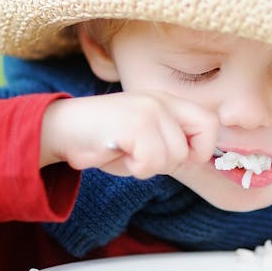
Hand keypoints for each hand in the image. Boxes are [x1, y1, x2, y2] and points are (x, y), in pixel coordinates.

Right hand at [40, 91, 218, 178]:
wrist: (62, 129)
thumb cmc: (103, 139)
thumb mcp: (145, 137)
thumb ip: (172, 143)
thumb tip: (200, 160)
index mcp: (167, 102)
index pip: (210, 124)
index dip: (200, 149)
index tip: (177, 159)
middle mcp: (162, 101)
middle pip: (192, 148)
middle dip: (170, 164)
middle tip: (143, 158)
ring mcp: (149, 109)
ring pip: (172, 159)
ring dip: (148, 167)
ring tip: (126, 153)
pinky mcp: (135, 123)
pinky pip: (151, 162)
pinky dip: (134, 169)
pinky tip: (118, 155)